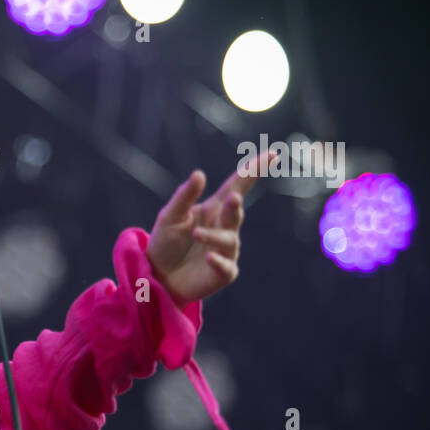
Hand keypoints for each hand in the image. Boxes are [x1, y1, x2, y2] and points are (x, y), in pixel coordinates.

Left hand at [146, 150, 275, 307]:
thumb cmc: (165, 243)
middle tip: (232, 199)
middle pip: (235, 213)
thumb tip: (199, 173)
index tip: (272, 154)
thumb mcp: (170, 216)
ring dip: (214, 236)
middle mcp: (224, 227)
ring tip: (196, 234)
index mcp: (213, 208)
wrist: (157, 276)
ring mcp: (226, 250)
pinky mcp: (223, 273)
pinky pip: (226, 266)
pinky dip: (219, 261)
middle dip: (234, 206)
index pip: (237, 185)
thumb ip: (184, 196)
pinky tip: (209, 257)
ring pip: (228, 239)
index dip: (254, 170)